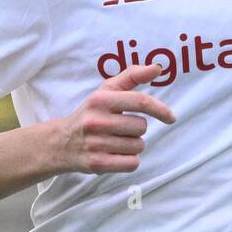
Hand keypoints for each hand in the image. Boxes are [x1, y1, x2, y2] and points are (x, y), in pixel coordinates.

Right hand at [55, 62, 175, 173]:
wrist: (60, 143)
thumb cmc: (91, 113)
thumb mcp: (105, 91)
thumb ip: (132, 76)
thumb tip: (158, 67)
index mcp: (100, 99)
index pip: (140, 101)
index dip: (160, 109)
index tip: (171, 117)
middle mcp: (96, 121)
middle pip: (141, 127)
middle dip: (137, 129)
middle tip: (121, 128)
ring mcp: (95, 144)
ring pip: (138, 146)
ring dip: (133, 145)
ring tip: (116, 141)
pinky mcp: (97, 164)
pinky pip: (132, 163)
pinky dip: (129, 160)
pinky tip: (116, 154)